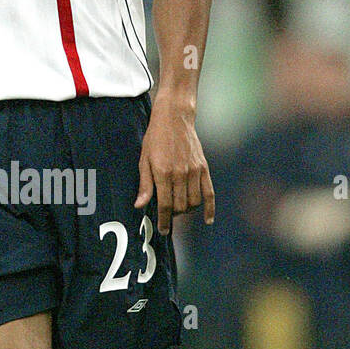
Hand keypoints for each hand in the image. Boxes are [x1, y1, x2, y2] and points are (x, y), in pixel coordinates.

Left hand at [134, 93, 214, 233]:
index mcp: (163, 173)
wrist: (175, 118)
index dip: (164, 221)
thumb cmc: (155, 138)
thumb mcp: (144, 160)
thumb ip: (144, 185)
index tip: (163, 230)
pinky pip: (209, 193)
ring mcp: (194, 171)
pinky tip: (208, 220)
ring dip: (186, 210)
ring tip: (179, 209)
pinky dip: (209, 208)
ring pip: (193, 202)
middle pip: (180, 207)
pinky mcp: (203, 168)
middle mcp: (180, 174)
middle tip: (168, 216)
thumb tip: (139, 206)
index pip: (165, 206)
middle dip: (174, 215)